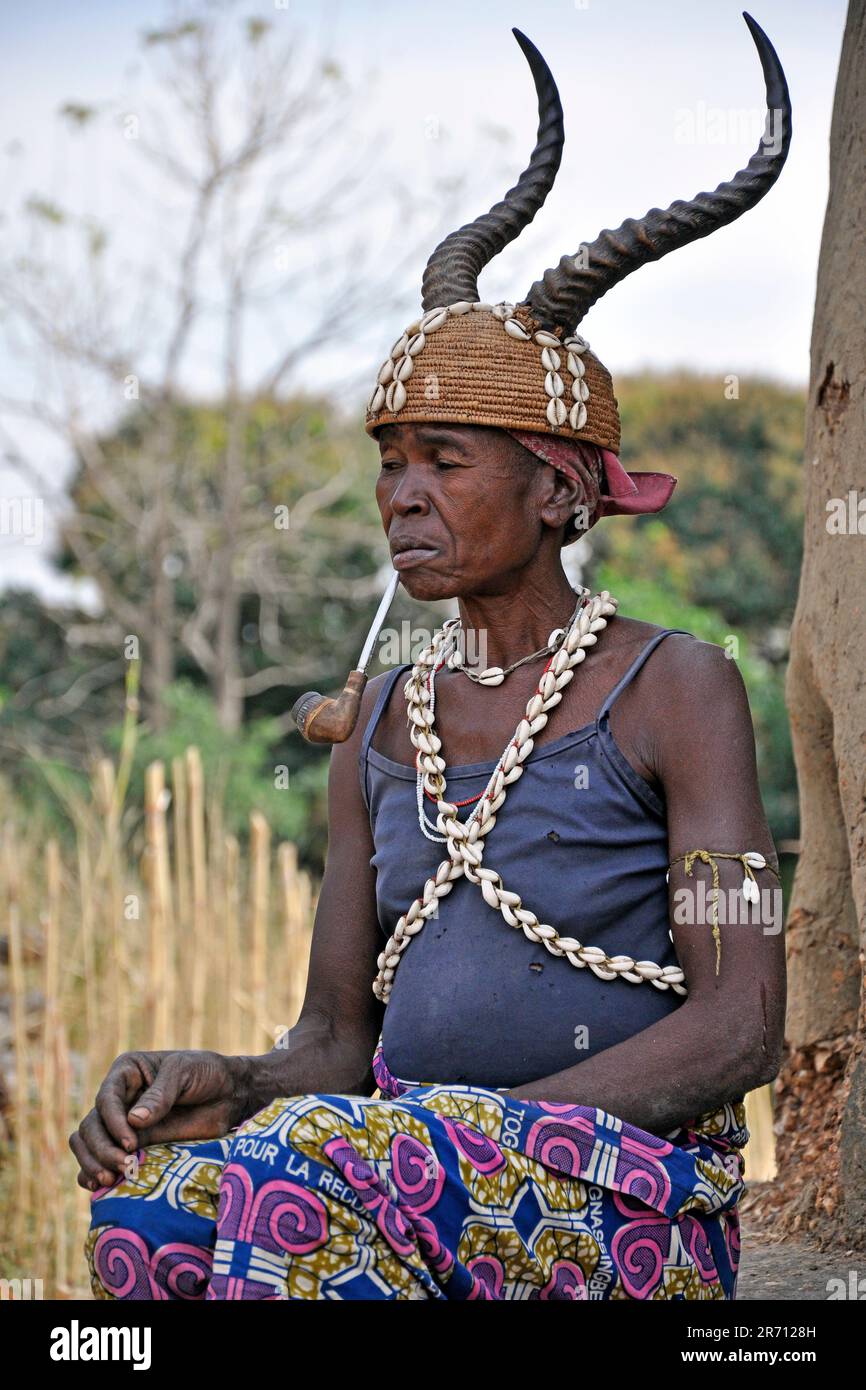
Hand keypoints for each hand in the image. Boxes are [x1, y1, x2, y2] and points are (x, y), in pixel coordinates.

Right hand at [69, 1049, 250, 1191]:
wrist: (229, 1095)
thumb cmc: (207, 1073)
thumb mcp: (184, 1072)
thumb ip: (161, 1094)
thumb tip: (133, 1121)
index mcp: (127, 1073)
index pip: (106, 1099)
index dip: (112, 1123)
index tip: (130, 1143)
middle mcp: (119, 1099)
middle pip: (91, 1126)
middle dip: (101, 1149)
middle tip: (123, 1167)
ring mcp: (123, 1125)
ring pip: (88, 1144)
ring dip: (94, 1163)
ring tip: (110, 1180)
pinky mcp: (132, 1147)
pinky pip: (100, 1161)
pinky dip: (92, 1173)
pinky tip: (100, 1185)